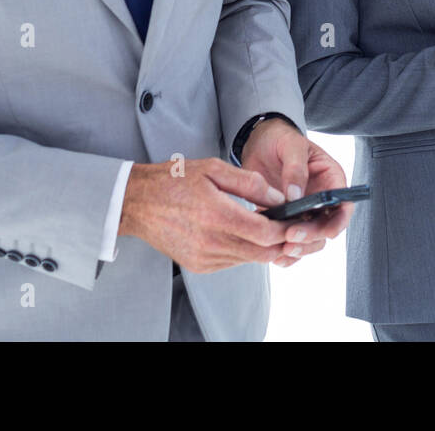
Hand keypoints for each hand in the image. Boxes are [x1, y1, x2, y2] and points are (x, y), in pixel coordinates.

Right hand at [118, 157, 290, 273]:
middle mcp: (210, 242)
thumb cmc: (174, 181)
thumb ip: (251, 184)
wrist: (137, 202)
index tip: (297, 220)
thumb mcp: (214, 169)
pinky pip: (232, 262)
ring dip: (262, 246)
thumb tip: (280, 199)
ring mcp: (203, 258)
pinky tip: (242, 233)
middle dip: (280, 241)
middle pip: (262, 252)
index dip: (286, 229)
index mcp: (216, 216)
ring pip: (249, 259)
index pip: (265, 233)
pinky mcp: (198, 265)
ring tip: (267, 225)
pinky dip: (243, 250)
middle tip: (289, 225)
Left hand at [240, 118, 352, 267]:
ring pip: (311, 239)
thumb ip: (296, 169)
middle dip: (312, 236)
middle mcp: (321, 199)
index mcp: (331, 179)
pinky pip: (291, 242)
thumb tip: (295, 195)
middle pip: (327, 227)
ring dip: (299, 248)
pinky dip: (285, 253)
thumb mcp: (292, 146)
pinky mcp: (286, 220)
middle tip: (291, 236)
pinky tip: (276, 257)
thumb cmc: (282, 139)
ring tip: (282, 249)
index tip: (327, 231)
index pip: (344, 206)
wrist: (260, 143)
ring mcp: (304, 212)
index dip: (338, 222)